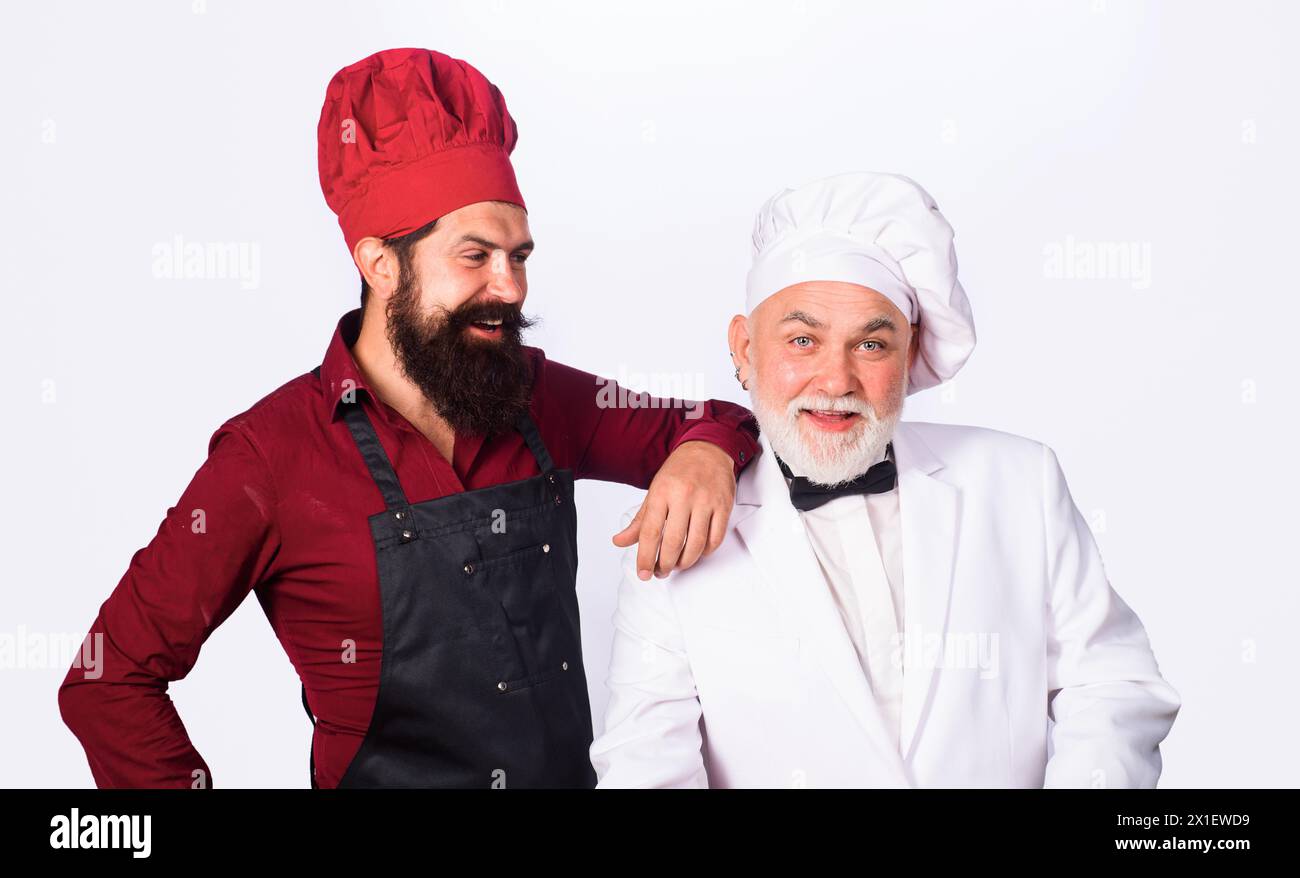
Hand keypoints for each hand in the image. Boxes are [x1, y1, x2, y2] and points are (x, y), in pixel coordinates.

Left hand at [612, 440, 736, 580]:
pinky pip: (715, 538)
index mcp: (662, 492)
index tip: (643, 573)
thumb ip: (639, 520)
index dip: (646, 557)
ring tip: (678, 565)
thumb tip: (620, 541)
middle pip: (674, 542)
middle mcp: (684, 496)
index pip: (651, 532)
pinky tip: (697, 552)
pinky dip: (706, 552)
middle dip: (665, 564)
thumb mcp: (654, 491)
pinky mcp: (724, 505)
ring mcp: (706, 501)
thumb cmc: (680, 471)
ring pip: (696, 544)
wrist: (708, 448)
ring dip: (685, 562)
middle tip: (660, 572)